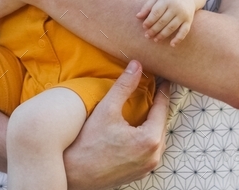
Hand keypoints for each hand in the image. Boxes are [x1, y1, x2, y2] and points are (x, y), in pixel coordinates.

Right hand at [64, 61, 170, 189]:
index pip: (162, 108)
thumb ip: (124, 85)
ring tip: (148, 105)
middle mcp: (153, 156)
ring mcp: (147, 167)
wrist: (74, 173)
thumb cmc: (88, 143)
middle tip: (156, 88)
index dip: (163, 90)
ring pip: (157, 137)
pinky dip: (148, 135)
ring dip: (154, 121)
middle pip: (162, 123)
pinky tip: (138, 126)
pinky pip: (150, 149)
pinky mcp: (139, 172)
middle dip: (159, 105)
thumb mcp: (107, 109)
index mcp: (149, 139)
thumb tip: (137, 65)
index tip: (164, 79)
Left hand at [136, 0, 195, 46]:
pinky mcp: (189, 20)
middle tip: (147, 36)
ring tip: (155, 39)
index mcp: (166, 0)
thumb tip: (137, 17)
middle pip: (163, 21)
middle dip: (154, 29)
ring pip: (172, 27)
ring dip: (163, 35)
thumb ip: (148, 6)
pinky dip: (178, 39)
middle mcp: (176, 7)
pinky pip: (184, 31)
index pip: (156, 12)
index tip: (144, 26)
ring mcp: (183, 14)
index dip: (149, 20)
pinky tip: (172, 45)